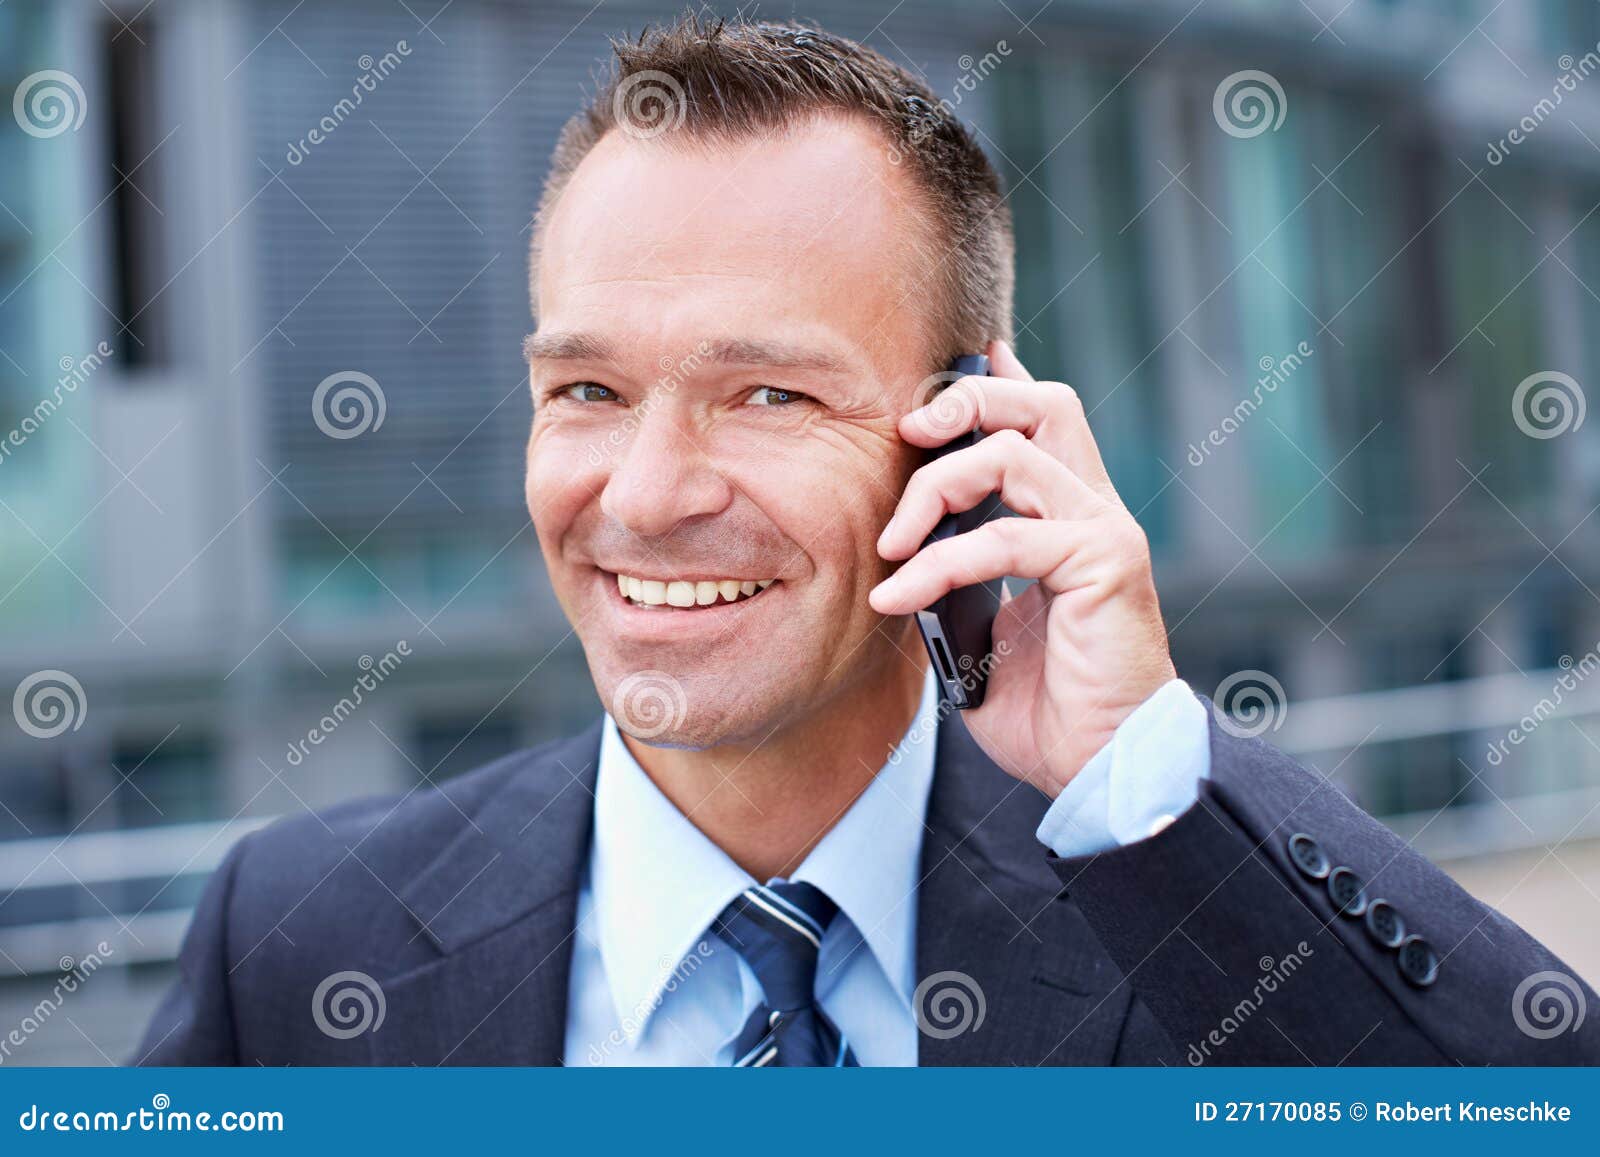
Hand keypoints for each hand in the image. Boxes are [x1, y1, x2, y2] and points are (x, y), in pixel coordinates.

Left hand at [869, 341, 1176, 798]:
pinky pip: (1005, 537)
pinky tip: (900, 595)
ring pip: (1015, 453)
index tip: (950, 370)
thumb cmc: (1045, 710)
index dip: (996, 383)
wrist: (1099, 769)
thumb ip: (956, 578)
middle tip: (905, 436)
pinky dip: (939, 563)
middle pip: (1042, 404)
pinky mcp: (1105, 565)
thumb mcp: (981, 629)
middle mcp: (1095, 511)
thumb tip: (905, 548)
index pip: (1042, 420)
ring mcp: (1105, 533)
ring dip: (934, 489)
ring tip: (891, 547)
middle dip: (964, 403)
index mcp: (1070, 518)